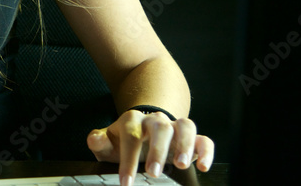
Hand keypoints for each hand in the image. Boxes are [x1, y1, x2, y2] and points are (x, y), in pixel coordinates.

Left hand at [86, 109, 213, 185]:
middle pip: (160, 127)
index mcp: (133, 120)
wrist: (143, 127)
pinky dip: (206, 151)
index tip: (126, 182)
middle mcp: (155, 120)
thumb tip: (94, 140)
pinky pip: (204, 139)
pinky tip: (203, 166)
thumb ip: (99, 141)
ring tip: (182, 165)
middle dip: (157, 150)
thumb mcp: (110, 141)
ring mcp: (175, 127)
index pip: (130, 136)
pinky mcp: (192, 138)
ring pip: (185, 126)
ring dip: (185, 145)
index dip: (127, 159)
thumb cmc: (125, 139)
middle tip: (153, 173)